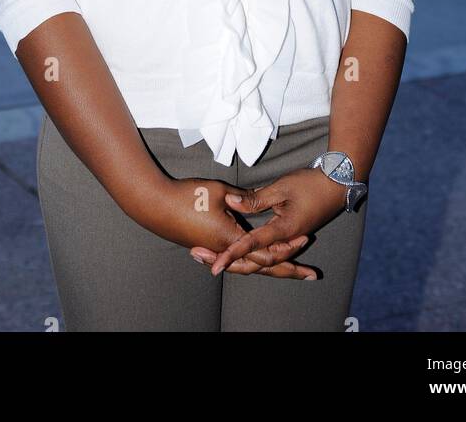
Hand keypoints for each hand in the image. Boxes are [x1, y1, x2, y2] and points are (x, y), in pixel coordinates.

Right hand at [139, 177, 318, 278]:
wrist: (154, 205)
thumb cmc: (187, 195)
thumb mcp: (220, 191)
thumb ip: (244, 198)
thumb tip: (260, 200)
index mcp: (230, 238)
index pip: (265, 251)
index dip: (287, 249)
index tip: (306, 243)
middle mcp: (224, 250)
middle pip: (261, 267)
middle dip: (287, 270)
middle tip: (310, 275)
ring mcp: (214, 251)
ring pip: (247, 266)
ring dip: (269, 267)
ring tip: (289, 269)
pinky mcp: (206, 246)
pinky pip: (234, 260)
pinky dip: (250, 263)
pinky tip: (256, 260)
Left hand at [190, 168, 350, 276]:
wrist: (337, 186)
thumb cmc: (311, 184)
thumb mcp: (281, 188)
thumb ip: (255, 199)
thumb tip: (230, 202)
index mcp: (283, 230)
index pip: (251, 245)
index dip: (231, 254)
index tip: (215, 264)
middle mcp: (285, 241)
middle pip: (256, 261)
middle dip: (232, 264)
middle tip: (209, 265)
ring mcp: (289, 240)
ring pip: (262, 258)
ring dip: (241, 260)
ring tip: (218, 260)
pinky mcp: (290, 235)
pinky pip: (269, 250)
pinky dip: (253, 253)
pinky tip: (240, 252)